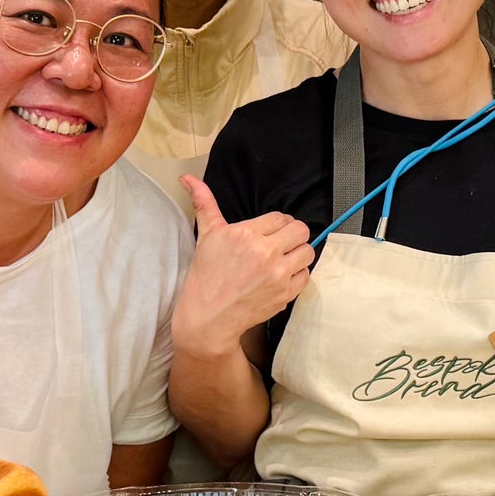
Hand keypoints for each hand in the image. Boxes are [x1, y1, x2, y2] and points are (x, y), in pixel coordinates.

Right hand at [172, 177, 314, 356]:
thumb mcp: (207, 235)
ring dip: (298, 253)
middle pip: (300, 230)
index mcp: (246, 234)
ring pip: (307, 251)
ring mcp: (277, 275)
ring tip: (283, 259)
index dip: (277, 224)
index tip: (270, 233)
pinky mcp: (285, 294)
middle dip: (293, 234)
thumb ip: (204, 203)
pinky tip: (282, 276)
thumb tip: (187, 177)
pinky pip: (306, 275)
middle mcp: (265, 253)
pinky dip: (297, 274)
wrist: (209, 318)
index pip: (281, 217)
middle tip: (281, 243)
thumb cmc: (206, 276)